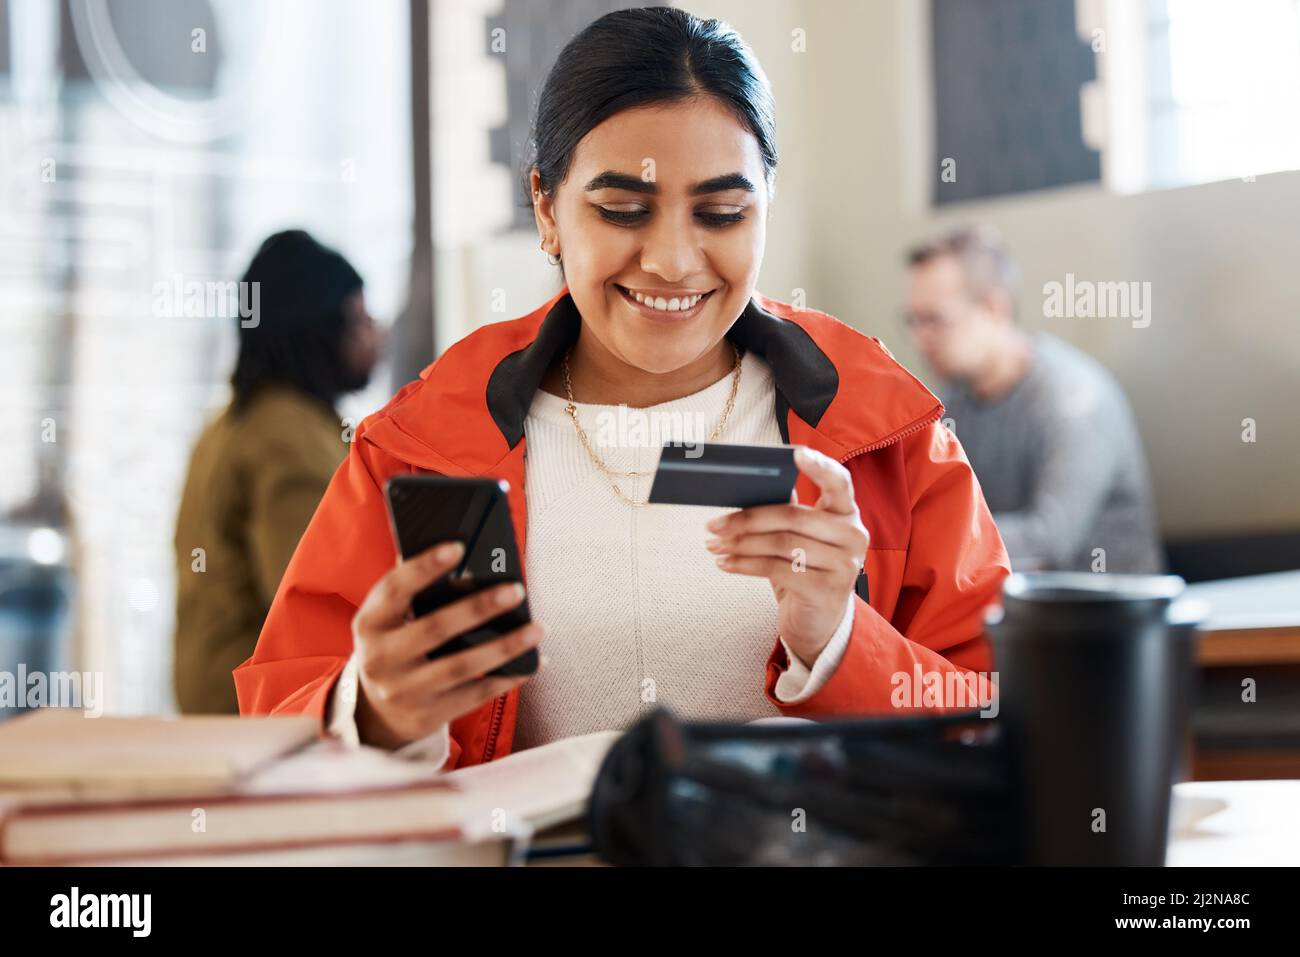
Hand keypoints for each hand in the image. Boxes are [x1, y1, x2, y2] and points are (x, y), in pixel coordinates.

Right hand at [350, 541, 542, 750]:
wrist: (377, 712)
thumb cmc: (394, 646)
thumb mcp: (388, 620)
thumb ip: (415, 594)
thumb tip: (465, 558)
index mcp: (370, 623)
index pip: (395, 589)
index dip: (425, 567)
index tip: (458, 547)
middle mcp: (381, 658)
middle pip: (435, 628)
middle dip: (479, 608)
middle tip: (516, 590)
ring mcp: (404, 690)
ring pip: (462, 666)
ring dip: (504, 646)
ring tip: (537, 629)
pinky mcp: (428, 715)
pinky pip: (475, 695)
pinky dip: (507, 677)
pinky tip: (532, 663)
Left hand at [705, 446, 867, 667]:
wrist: (819, 623)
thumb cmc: (804, 571)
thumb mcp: (799, 539)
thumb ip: (785, 510)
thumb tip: (747, 485)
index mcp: (846, 513)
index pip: (839, 482)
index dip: (819, 466)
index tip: (796, 453)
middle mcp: (853, 535)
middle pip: (793, 516)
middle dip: (747, 519)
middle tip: (713, 523)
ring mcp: (845, 564)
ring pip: (781, 544)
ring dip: (740, 544)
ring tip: (713, 545)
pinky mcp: (828, 590)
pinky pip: (777, 570)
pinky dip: (745, 565)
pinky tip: (725, 563)